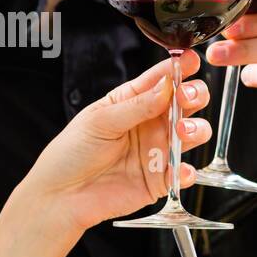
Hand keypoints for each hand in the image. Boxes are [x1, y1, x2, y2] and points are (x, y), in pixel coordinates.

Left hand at [22, 51, 212, 232]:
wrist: (60, 195)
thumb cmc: (71, 152)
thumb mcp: (100, 121)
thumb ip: (136, 105)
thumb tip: (166, 85)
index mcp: (131, 102)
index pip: (161, 79)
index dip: (179, 68)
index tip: (190, 61)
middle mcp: (149, 123)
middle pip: (185, 103)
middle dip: (194, 95)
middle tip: (186, 98)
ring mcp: (157, 151)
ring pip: (193, 133)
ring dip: (196, 128)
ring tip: (182, 131)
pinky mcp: (160, 180)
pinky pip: (183, 174)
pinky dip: (187, 171)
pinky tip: (179, 170)